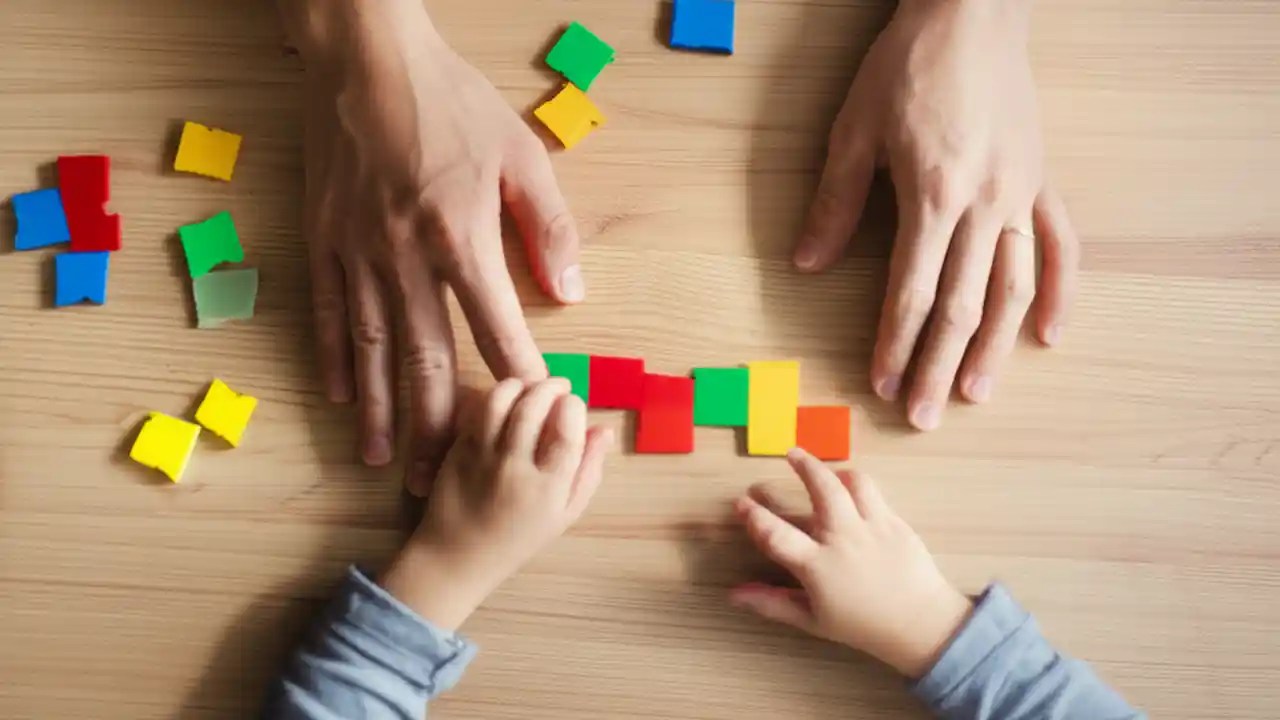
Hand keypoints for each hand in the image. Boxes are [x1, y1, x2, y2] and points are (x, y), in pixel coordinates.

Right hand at [279, 0, 584, 493]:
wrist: (366, 58)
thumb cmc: (450, 103)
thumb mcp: (520, 153)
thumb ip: (548, 226)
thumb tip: (572, 291)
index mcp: (460, 236)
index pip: (494, 326)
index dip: (515, 376)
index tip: (527, 418)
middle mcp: (405, 256)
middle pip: (424, 358)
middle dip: (436, 425)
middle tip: (440, 479)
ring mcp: (356, 252)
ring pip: (369, 347)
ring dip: (382, 409)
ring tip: (387, 459)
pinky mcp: (322, 239)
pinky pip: (326, 311)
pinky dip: (333, 358)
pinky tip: (343, 396)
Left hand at [380, 378, 612, 629]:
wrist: (458, 558)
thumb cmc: (519, 539)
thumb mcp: (566, 513)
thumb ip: (588, 470)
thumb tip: (604, 429)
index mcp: (548, 488)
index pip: (568, 430)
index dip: (574, 406)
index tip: (574, 404)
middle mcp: (514, 468)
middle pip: (535, 407)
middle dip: (550, 386)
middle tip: (557, 387)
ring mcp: (481, 457)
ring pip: (500, 400)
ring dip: (520, 384)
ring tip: (529, 388)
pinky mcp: (455, 450)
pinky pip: (476, 411)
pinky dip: (493, 396)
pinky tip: (504, 401)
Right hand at [730, 449, 971, 678]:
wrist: (920, 624)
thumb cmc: (862, 626)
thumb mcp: (812, 620)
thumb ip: (772, 603)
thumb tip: (734, 595)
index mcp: (818, 566)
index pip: (776, 535)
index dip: (754, 517)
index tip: (742, 503)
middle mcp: (844, 540)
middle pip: (821, 489)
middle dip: (804, 466)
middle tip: (791, 453)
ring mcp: (873, 527)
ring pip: (852, 483)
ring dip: (834, 471)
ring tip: (824, 468)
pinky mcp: (895, 523)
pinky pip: (874, 493)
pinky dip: (857, 486)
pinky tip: (850, 489)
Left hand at [794, 0, 1078, 429]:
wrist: (972, 12)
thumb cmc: (908, 66)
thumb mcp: (854, 130)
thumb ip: (835, 203)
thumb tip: (806, 264)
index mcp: (934, 196)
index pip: (912, 292)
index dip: (895, 344)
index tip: (881, 384)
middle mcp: (985, 205)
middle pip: (963, 305)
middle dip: (939, 366)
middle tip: (924, 416)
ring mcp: (1020, 195)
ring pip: (1012, 288)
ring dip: (994, 347)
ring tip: (977, 393)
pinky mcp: (1041, 181)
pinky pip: (1061, 245)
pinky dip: (1059, 292)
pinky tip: (1049, 335)